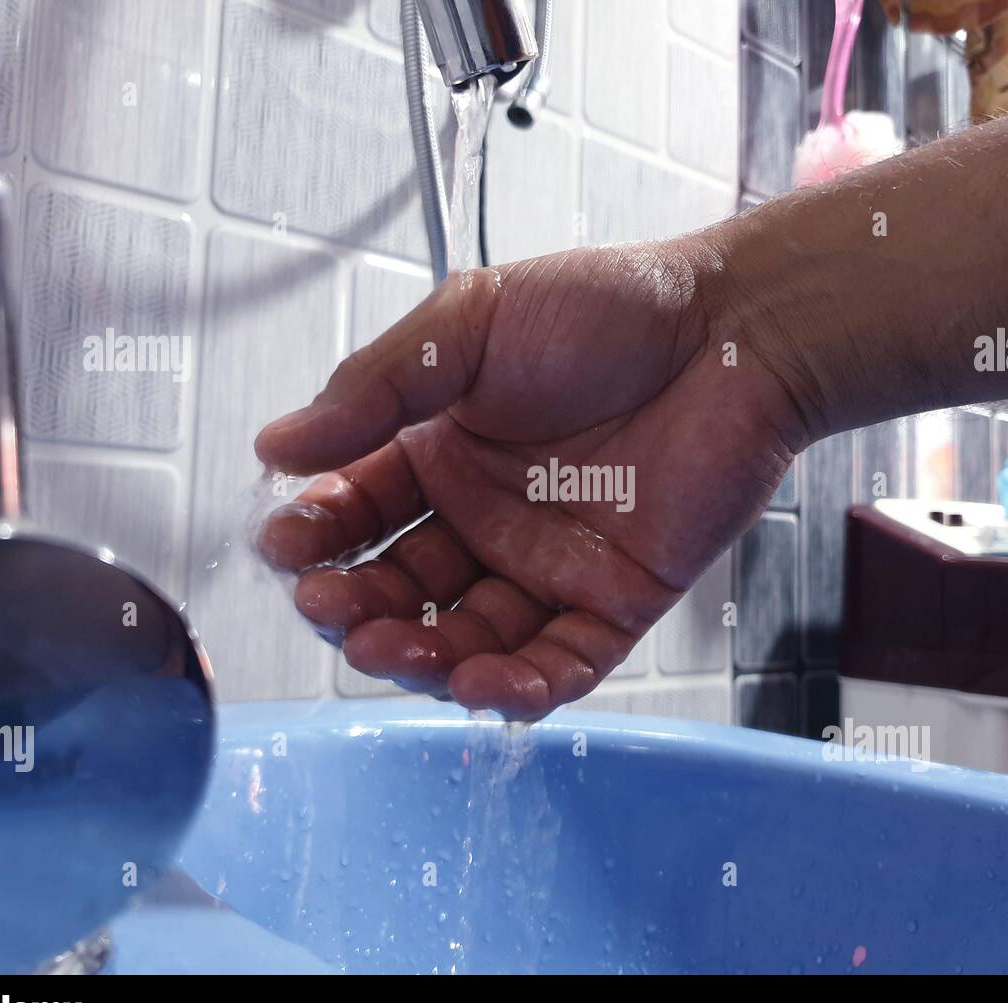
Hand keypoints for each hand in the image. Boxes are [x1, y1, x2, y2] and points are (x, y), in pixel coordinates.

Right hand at [254, 237, 808, 719]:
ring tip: (390, 650)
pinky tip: (479, 684)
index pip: (359, 514)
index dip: (318, 537)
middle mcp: (490, 517)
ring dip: (424, 657)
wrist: (729, 332)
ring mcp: (549, 564)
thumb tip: (278, 444)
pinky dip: (520, 689)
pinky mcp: (614, 600)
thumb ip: (377, 387)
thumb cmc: (610, 310)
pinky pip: (559, 663)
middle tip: (330, 607)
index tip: (286, 546)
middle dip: (358, 608)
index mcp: (446, 453)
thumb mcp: (471, 324)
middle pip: (403, 590)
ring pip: (469, 639)